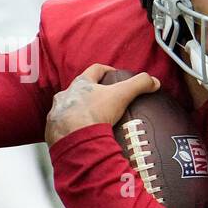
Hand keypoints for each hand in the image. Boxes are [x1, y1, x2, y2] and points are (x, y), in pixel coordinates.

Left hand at [45, 64, 159, 145]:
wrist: (74, 138)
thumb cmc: (95, 112)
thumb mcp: (121, 95)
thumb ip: (139, 85)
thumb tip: (155, 81)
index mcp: (81, 84)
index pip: (94, 70)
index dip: (107, 70)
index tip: (115, 75)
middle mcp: (65, 95)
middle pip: (78, 90)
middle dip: (90, 94)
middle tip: (104, 101)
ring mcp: (57, 113)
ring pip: (68, 108)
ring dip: (78, 112)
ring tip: (91, 121)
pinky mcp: (53, 130)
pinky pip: (62, 128)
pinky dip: (71, 130)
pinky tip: (80, 136)